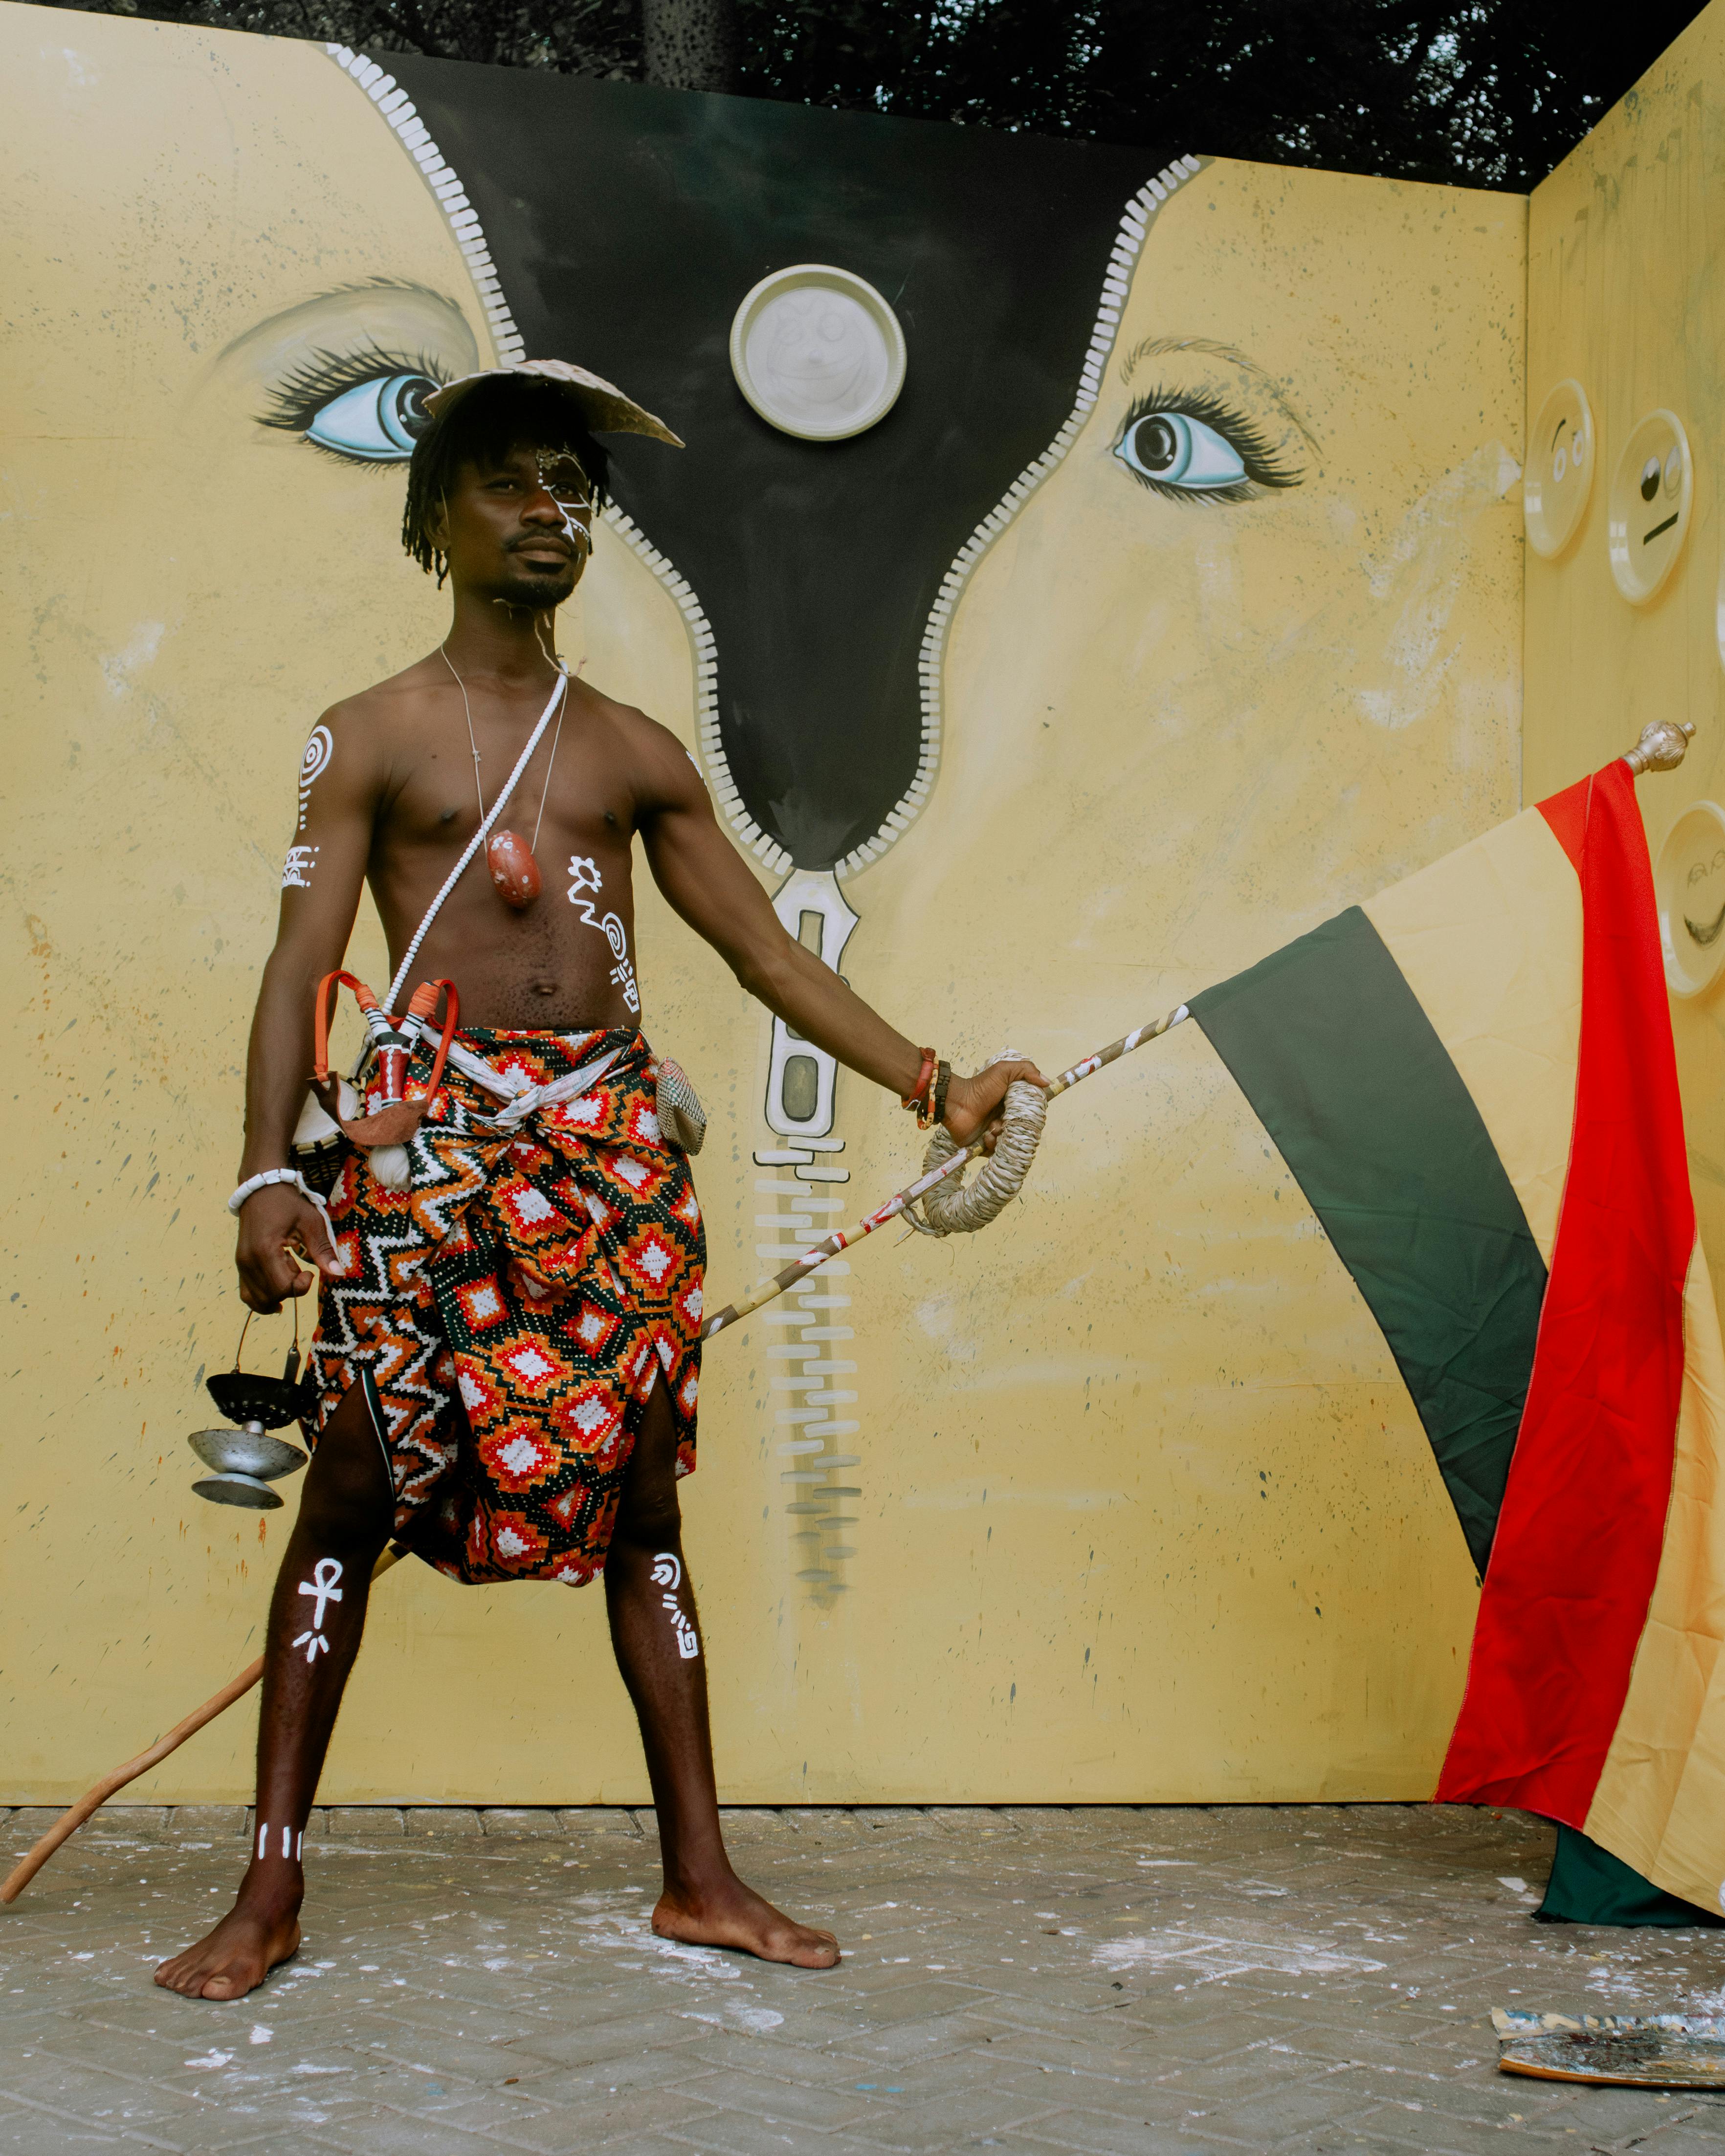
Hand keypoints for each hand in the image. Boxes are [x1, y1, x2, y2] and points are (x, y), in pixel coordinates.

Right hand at [235, 1184, 339, 1313]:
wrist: (260, 1189)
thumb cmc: (287, 1203)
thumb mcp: (311, 1221)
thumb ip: (323, 1249)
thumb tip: (339, 1274)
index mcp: (264, 1251)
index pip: (282, 1288)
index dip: (301, 1286)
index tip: (310, 1271)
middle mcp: (248, 1261)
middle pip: (270, 1296)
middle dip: (291, 1290)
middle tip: (299, 1269)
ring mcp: (241, 1264)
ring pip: (257, 1299)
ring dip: (278, 1294)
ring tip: (288, 1272)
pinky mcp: (240, 1264)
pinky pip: (247, 1293)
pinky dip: (263, 1296)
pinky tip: (278, 1290)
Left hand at [941, 1059, 1047, 1153]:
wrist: (956, 1102)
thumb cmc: (979, 1087)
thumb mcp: (1004, 1070)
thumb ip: (1027, 1070)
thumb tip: (1047, 1083)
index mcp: (1012, 1104)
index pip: (1030, 1115)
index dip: (1032, 1117)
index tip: (1029, 1115)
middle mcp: (1005, 1119)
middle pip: (1022, 1130)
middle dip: (1016, 1127)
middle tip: (1006, 1120)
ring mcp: (995, 1133)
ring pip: (1010, 1142)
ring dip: (1003, 1135)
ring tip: (992, 1127)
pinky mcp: (984, 1145)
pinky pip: (996, 1151)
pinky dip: (992, 1144)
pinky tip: (986, 1135)